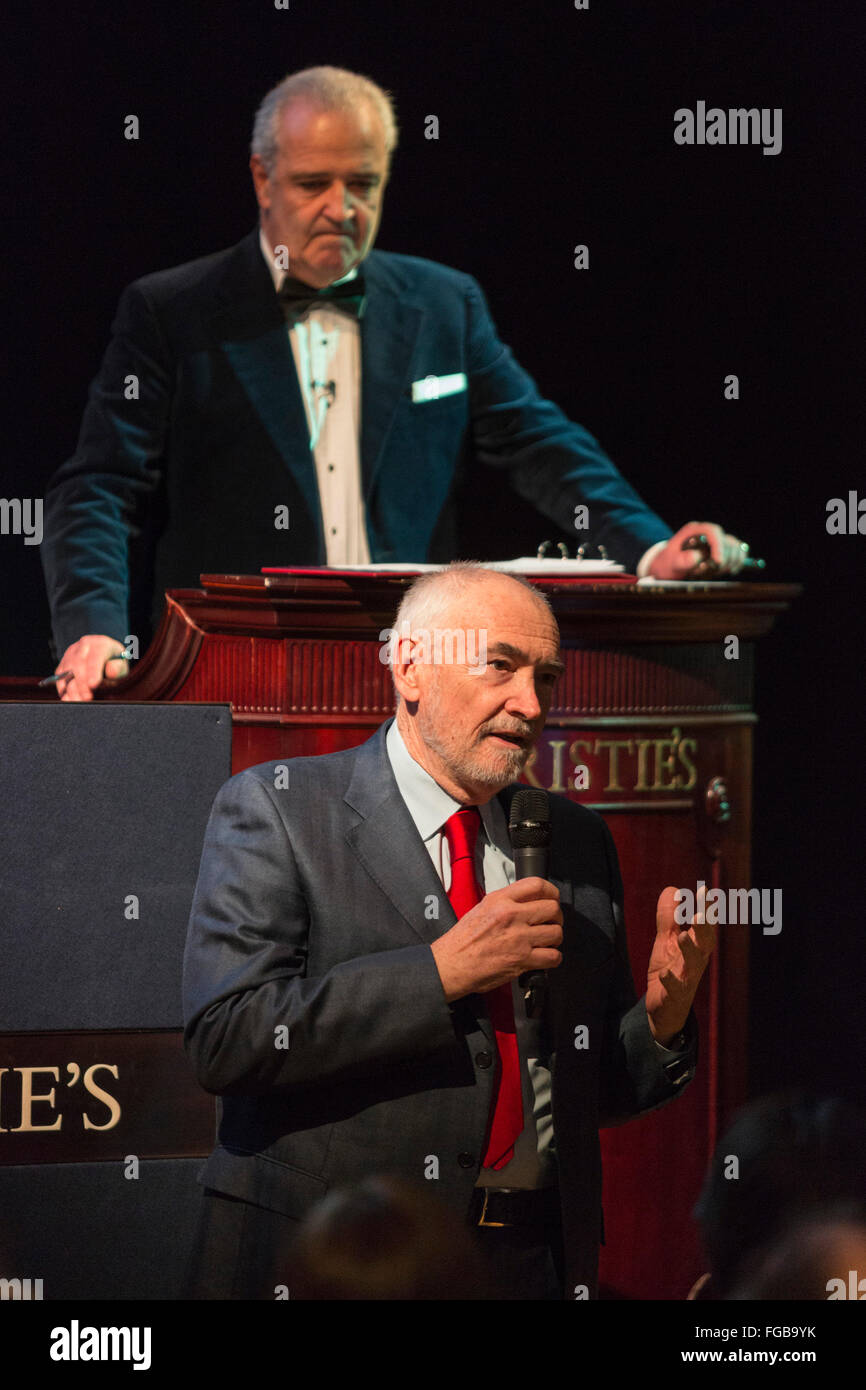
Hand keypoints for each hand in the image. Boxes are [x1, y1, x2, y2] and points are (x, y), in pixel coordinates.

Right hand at [54, 635, 129, 701]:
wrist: (105, 656)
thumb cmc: (115, 662)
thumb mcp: (122, 664)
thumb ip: (118, 668)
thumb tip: (111, 672)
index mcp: (100, 644)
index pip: (95, 657)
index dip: (93, 671)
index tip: (93, 685)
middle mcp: (83, 646)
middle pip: (78, 664)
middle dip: (81, 683)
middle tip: (87, 698)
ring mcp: (71, 654)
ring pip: (66, 671)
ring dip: (71, 689)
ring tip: (78, 702)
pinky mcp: (63, 664)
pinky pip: (59, 678)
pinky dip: (63, 689)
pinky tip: (69, 699)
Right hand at [431, 878, 562, 1002]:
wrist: (452, 964)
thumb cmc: (463, 940)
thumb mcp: (481, 908)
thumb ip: (505, 902)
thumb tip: (526, 901)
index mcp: (500, 900)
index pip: (537, 885)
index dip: (551, 891)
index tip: (552, 898)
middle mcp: (511, 916)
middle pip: (552, 908)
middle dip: (556, 917)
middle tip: (550, 923)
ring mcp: (519, 938)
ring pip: (556, 932)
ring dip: (555, 938)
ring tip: (546, 941)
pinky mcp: (522, 960)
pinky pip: (553, 956)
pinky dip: (553, 958)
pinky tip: (544, 957)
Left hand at [645, 884, 715, 1043]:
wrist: (665, 1009)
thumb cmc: (671, 969)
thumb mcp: (666, 940)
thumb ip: (669, 916)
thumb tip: (674, 889)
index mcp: (696, 945)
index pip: (703, 924)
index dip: (706, 907)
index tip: (705, 889)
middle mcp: (696, 961)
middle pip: (704, 942)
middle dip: (704, 927)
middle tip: (701, 911)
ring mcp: (686, 980)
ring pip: (692, 965)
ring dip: (689, 950)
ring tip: (682, 936)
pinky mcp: (674, 997)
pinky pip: (675, 989)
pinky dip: (671, 981)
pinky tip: (665, 974)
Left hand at [648, 522, 746, 578]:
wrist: (669, 565)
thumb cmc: (668, 562)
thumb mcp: (670, 562)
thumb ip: (681, 560)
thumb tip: (696, 557)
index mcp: (694, 530)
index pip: (712, 532)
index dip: (718, 546)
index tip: (718, 562)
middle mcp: (708, 533)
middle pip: (726, 541)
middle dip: (721, 560)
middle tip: (708, 572)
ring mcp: (717, 540)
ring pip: (735, 548)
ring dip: (728, 564)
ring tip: (712, 572)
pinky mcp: (724, 549)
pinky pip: (739, 552)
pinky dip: (737, 562)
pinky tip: (729, 571)